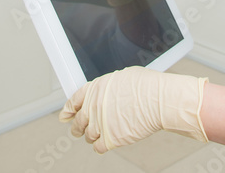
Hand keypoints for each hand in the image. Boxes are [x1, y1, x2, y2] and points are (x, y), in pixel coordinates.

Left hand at [60, 66, 207, 152]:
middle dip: (77, 127)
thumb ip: (108, 87)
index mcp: (95, 88)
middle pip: (78, 121)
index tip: (65, 115)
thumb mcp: (123, 77)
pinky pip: (98, 147)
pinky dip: (100, 146)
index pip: (73, 100)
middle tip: (78, 130)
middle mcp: (94, 106)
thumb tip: (107, 92)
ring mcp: (101, 123)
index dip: (68, 109)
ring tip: (99, 134)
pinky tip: (105, 143)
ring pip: (88, 136)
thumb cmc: (147, 86)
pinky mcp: (110, 139)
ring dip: (92, 136)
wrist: (159, 101)